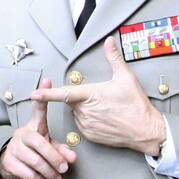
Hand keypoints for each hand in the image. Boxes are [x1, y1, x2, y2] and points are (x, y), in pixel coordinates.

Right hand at [0, 80, 77, 178]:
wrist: (11, 163)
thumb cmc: (35, 151)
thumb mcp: (49, 147)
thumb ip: (62, 150)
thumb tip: (73, 158)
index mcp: (34, 126)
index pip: (38, 109)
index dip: (43, 96)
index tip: (48, 80)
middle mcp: (22, 134)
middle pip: (40, 144)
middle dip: (55, 159)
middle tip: (64, 169)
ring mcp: (14, 148)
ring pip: (35, 162)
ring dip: (49, 173)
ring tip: (57, 178)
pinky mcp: (9, 162)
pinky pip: (27, 173)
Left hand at [32, 36, 166, 154]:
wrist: (145, 130)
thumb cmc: (136, 104)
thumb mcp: (126, 78)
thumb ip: (114, 58)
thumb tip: (108, 42)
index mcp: (91, 96)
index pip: (64, 93)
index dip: (47, 94)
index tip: (34, 94)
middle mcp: (85, 112)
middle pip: (73, 101)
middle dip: (83, 98)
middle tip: (102, 98)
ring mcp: (86, 125)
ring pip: (77, 113)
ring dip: (85, 109)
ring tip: (106, 109)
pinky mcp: (90, 136)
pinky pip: (82, 125)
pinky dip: (89, 120)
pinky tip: (104, 119)